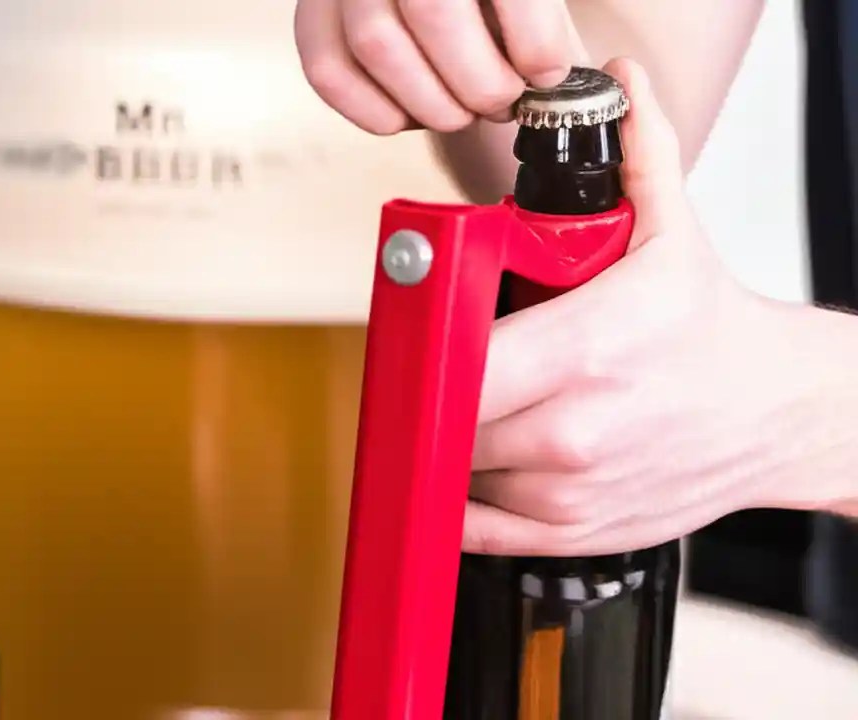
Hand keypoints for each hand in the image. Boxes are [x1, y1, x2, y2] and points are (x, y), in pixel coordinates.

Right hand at [294, 0, 585, 133]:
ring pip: (376, 45)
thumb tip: (562, 82)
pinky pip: (330, 73)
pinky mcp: (310, 15)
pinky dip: (377, 112)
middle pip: (433, 12)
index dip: (533, 38)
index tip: (548, 73)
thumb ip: (542, 20)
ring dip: (431, 103)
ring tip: (462, 111)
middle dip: (481, 81)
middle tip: (503, 102)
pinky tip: (412, 113)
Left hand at [462, 58, 857, 555]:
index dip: (419, 355)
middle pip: (443, 421)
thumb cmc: (713, 334)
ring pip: (454, 472)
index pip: (453, 366)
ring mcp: (570, 491)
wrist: (780, 416)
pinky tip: (488, 460)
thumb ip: (635, 158)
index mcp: (582, 351)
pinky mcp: (572, 534)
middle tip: (447, 368)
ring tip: (489, 406)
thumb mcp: (671, 235)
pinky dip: (463, 499)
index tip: (416, 342)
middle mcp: (571, 431)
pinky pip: (476, 528)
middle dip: (434, 393)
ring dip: (452, 441)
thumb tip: (619, 89)